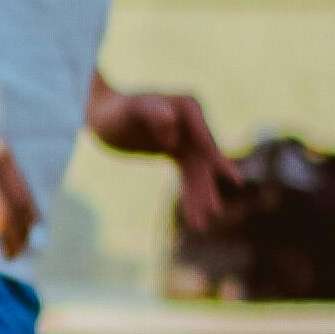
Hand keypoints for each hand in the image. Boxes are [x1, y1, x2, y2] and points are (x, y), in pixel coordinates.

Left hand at [89, 79, 233, 212]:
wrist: (100, 113)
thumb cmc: (114, 109)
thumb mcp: (131, 109)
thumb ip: (153, 111)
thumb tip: (172, 122)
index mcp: (188, 108)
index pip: (205, 138)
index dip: (218, 160)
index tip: (234, 180)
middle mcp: (192, 122)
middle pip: (205, 160)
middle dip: (207, 187)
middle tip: (213, 212)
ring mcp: (185, 136)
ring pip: (197, 171)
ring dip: (199, 196)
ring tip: (201, 225)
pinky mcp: (174, 149)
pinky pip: (187, 174)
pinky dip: (190, 192)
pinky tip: (193, 214)